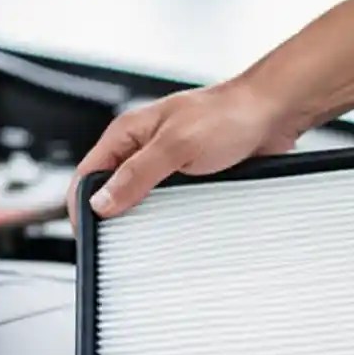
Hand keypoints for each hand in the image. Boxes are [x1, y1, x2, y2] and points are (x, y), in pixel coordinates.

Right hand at [66, 79, 299, 224]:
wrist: (271, 113)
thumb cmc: (228, 114)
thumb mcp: (176, 146)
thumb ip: (137, 175)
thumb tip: (102, 201)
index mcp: (129, 132)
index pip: (87, 173)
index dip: (82, 203)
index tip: (86, 232)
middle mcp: (143, 146)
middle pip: (111, 188)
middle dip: (110, 214)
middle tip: (114, 241)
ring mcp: (166, 160)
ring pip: (140, 197)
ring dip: (141, 215)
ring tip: (143, 235)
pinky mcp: (189, 174)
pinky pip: (167, 200)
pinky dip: (167, 214)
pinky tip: (174, 225)